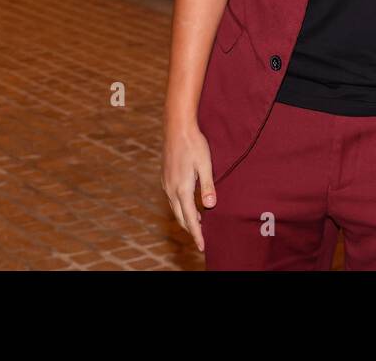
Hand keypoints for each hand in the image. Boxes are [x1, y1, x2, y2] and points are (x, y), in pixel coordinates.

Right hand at [161, 122, 216, 253]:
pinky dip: (181, 208)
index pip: (190, 218)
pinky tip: (189, 206)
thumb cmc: (194, 144)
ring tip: (199, 225)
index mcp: (182, 188)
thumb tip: (209, 207)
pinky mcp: (166, 178)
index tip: (202, 246)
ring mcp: (166, 184)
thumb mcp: (205, 164)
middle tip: (202, 240)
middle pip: (181, 217)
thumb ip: (207, 186)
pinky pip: (173, 199)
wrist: (177, 128)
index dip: (197, 234)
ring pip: (176, 209)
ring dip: (186, 219)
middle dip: (191, 230)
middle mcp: (171, 189)